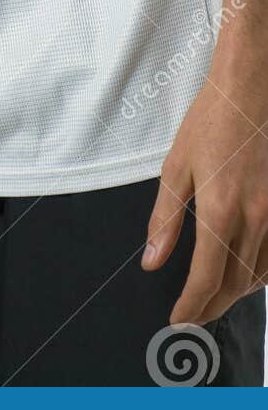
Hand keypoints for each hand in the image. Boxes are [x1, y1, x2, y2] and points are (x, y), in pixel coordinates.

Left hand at [142, 57, 267, 323]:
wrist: (254, 88)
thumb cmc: (212, 121)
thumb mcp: (177, 166)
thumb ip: (165, 219)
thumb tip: (152, 262)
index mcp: (220, 211)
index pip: (206, 279)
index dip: (191, 307)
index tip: (177, 320)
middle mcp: (255, 220)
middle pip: (235, 285)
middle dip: (212, 308)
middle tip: (192, 317)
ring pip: (260, 276)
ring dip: (236, 293)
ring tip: (213, 298)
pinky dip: (261, 274)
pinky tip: (246, 272)